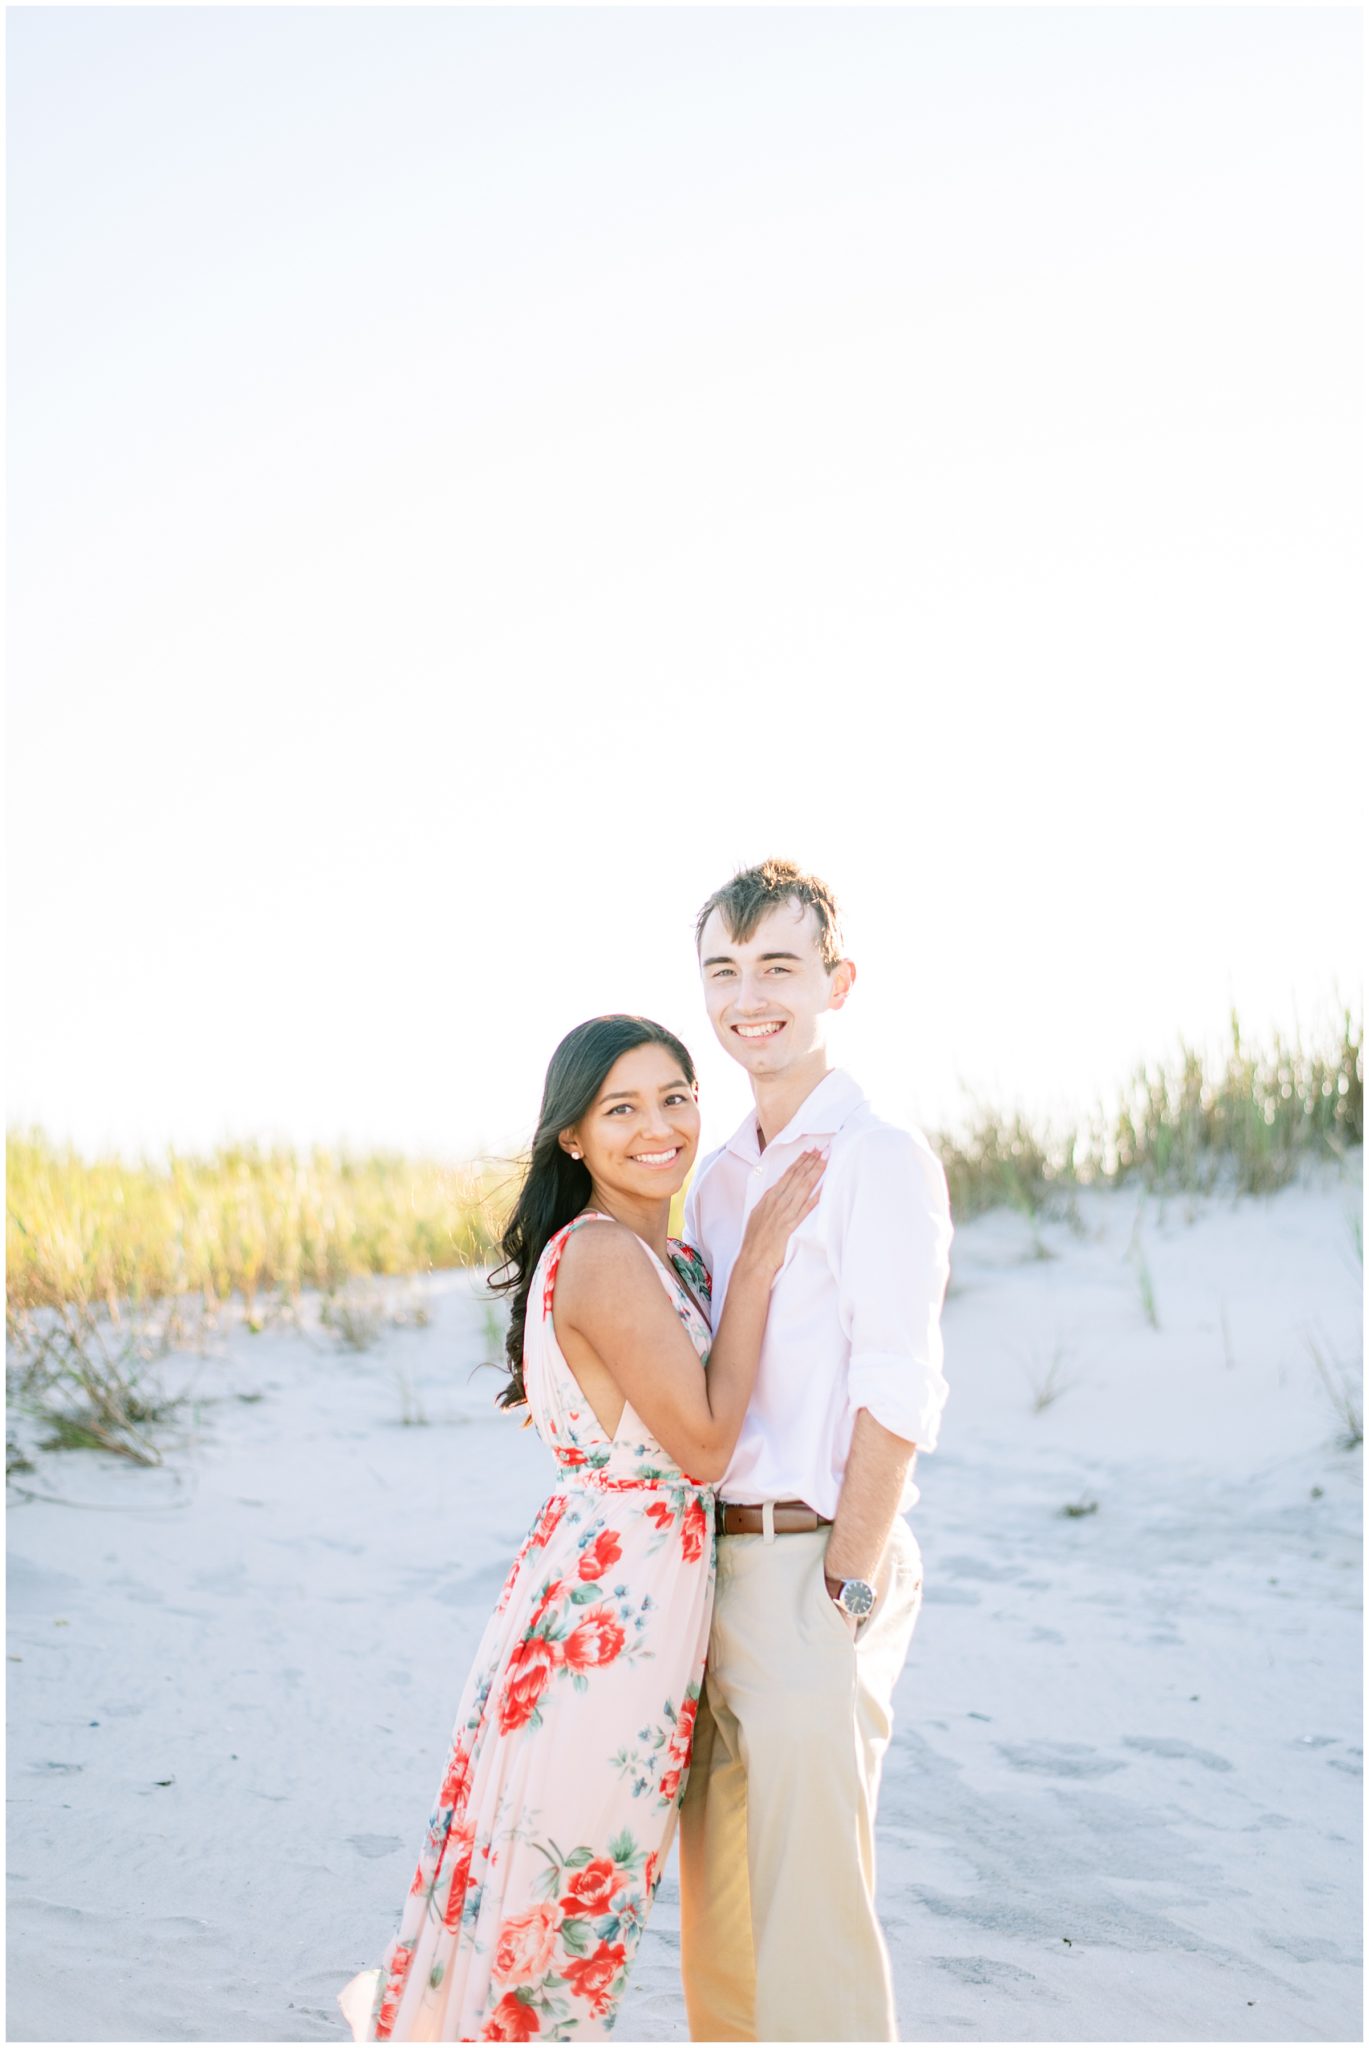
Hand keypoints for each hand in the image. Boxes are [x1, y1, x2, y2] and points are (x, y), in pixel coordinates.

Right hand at [737, 1147, 826, 1281]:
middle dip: (811, 1160)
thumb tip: (776, 1192)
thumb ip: (768, 1202)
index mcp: (768, 1197)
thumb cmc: (755, 1240)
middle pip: (797, 1176)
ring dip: (815, 1171)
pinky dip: (816, 1196)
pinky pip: (806, 1208)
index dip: (800, 1161)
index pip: (787, 1174)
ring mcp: (784, 1212)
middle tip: (823, 1147)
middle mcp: (776, 1201)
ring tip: (826, 1158)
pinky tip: (825, 1186)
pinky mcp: (790, 1225)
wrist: (753, 1260)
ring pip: (802, 1187)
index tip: (810, 1150)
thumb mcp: (757, 1214)